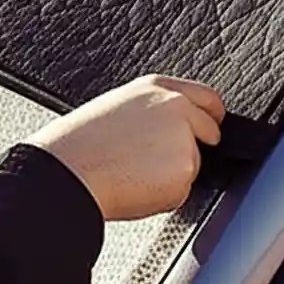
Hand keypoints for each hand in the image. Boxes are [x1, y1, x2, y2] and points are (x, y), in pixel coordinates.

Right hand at [25, 75, 225, 220]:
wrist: (69, 170)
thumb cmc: (79, 144)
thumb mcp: (118, 109)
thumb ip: (153, 112)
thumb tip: (170, 128)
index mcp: (157, 88)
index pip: (206, 97)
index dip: (212, 114)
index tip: (214, 123)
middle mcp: (176, 107)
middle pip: (210, 130)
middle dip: (198, 147)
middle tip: (163, 161)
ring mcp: (184, 138)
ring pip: (192, 164)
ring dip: (171, 175)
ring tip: (131, 172)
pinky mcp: (185, 170)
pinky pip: (181, 190)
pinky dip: (163, 196)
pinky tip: (135, 186)